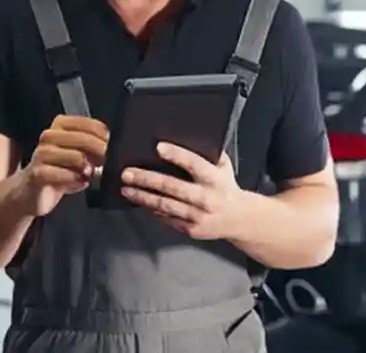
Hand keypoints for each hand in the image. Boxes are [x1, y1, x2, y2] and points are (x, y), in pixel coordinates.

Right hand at [17, 115, 108, 217]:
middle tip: (107, 160)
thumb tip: (110, 147)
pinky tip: (80, 181)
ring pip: (72, 155)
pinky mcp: (37, 173)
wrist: (32, 192)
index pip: (85, 123)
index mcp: (60, 126)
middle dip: (99, 149)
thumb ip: (91, 148)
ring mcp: (41, 154)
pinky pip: (60, 173)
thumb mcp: (77, 155)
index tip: (111, 142)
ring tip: (91, 172)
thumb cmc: (59, 171)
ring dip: (86, 165)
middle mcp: (49, 136)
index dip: (101, 133)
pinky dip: (74, 178)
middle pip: (81, 138)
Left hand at [120, 143, 246, 240]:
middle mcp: (206, 198)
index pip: (194, 164)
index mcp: (215, 179)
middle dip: (147, 179)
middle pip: (172, 187)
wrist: (239, 220)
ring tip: (126, 189)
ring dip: (143, 196)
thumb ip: (209, 154)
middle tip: (128, 173)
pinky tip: (139, 201)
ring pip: (165, 205)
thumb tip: (187, 136)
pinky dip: (151, 209)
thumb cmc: (226, 187)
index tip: (158, 147)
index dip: (176, 155)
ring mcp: (197, 216)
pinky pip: (166, 218)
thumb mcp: (224, 167)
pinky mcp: (190, 229)